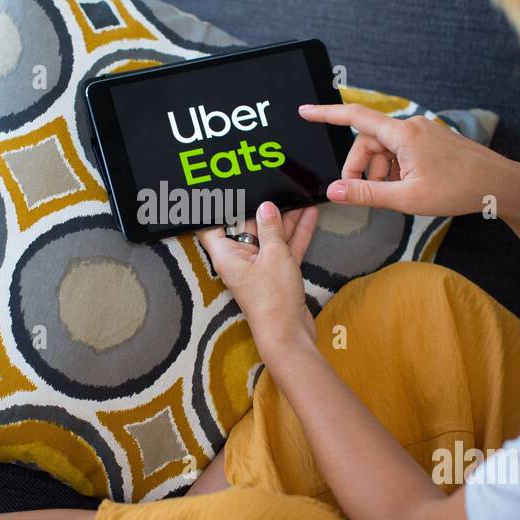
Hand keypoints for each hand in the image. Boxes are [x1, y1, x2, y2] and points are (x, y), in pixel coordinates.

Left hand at [196, 202, 319, 357]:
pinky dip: (296, 234)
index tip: (222, 189)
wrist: (289, 334)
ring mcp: (259, 267)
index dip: (214, 207)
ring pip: (270, 236)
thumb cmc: (273, 300)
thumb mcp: (275, 255)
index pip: (211, 226)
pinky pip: (285, 248)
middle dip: (260, 206)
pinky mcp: (277, 274)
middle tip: (272, 184)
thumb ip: (271, 228)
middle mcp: (240, 259)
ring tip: (297, 194)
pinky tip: (308, 215)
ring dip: (284, 218)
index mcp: (227, 254)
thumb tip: (267, 207)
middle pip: (246, 225)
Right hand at [297, 103, 519, 220]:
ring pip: (385, 149)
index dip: (326, 114)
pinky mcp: (430, 140)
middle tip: (363, 194)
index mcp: (402, 134)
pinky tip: (409, 188)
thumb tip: (335, 190)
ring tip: (397, 194)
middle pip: (368, 141)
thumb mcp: (407, 198)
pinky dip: (396, 170)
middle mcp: (411, 126)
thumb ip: (367, 194)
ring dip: (381, 172)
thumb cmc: (458, 189)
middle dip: (361, 167)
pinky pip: (401, 151)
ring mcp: (422, 132)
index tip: (305, 111)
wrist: (498, 184)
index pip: (355, 117)